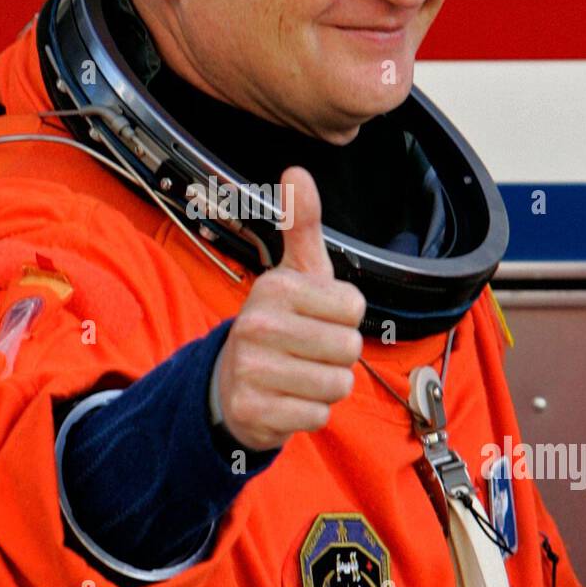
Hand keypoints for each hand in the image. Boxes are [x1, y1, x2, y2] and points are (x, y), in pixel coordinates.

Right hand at [216, 166, 366, 452]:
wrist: (232, 384)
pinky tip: (287, 399)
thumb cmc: (279, 323)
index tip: (316, 318)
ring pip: (336, 385)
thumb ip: (302, 223)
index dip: (344, 318)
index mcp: (275, 287)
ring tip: (299, 374)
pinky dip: (309, 413)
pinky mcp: (252, 411)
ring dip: (326, 386)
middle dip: (337, 356)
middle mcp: (257, 325)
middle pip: (349, 349)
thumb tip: (297, 170)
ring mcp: (251, 370)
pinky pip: (318, 416)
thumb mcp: (295, 272)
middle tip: (307, 350)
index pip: (354, 309)